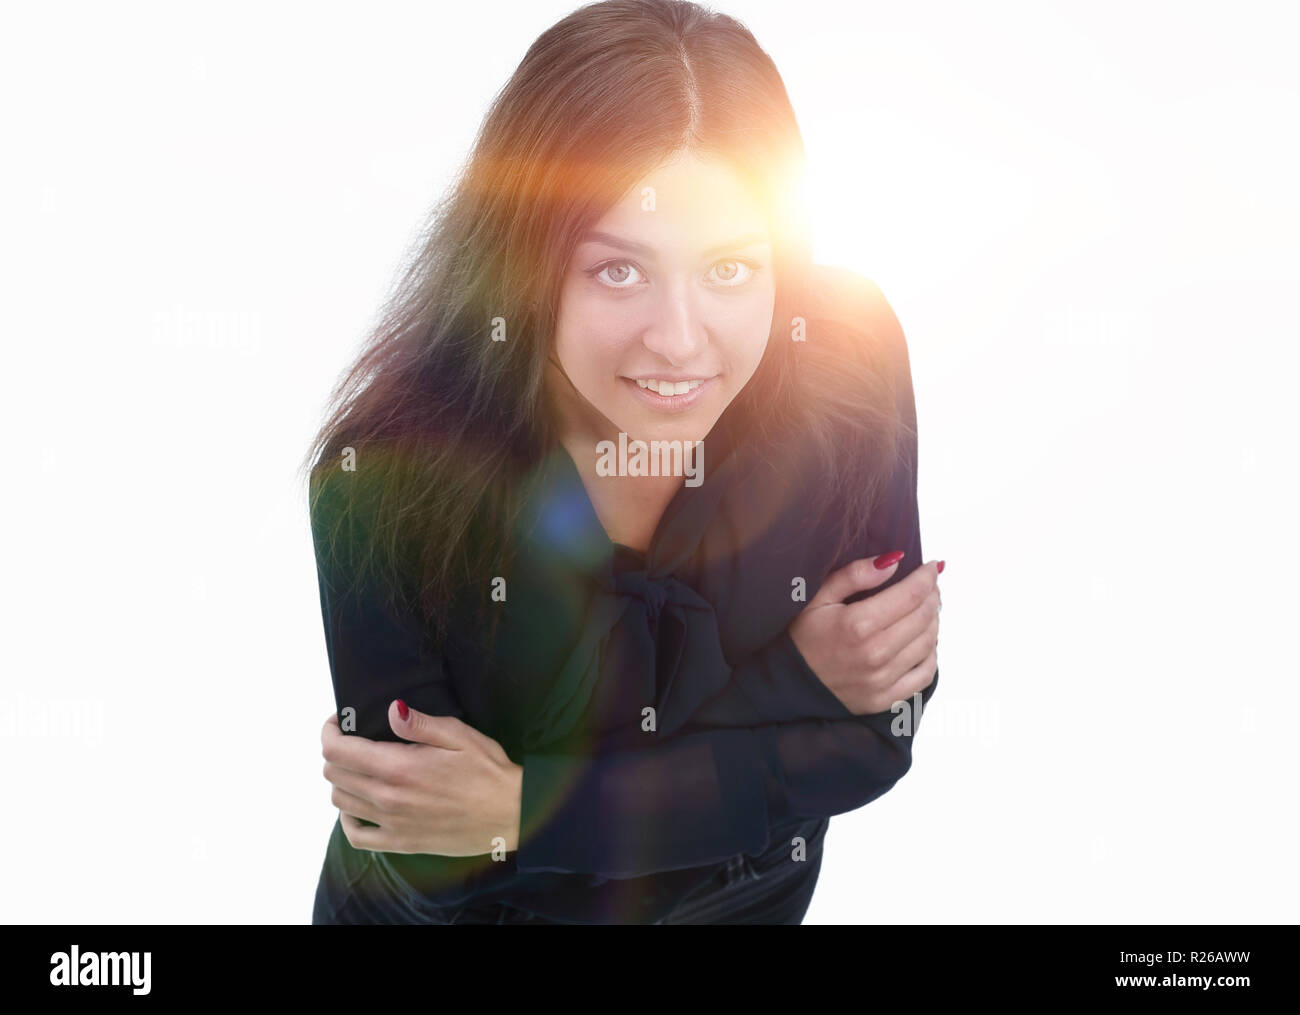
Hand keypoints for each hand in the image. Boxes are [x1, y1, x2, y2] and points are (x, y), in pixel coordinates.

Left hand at [320, 702, 523, 855]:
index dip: (330, 730)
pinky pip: (356, 836)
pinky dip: (347, 819)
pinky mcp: (401, 843)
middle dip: (336, 750)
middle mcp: (387, 798)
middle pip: (333, 773)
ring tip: (359, 767)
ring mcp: (392, 824)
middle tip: (353, 738)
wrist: (511, 814)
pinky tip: (357, 806)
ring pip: (339, 801)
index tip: (339, 720)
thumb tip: (390, 710)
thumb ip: (419, 724)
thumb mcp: (459, 735)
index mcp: (398, 767)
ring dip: (341, 780)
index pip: (337, 750)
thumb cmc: (488, 771)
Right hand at [788, 553, 941, 715]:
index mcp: (858, 624)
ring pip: (928, 644)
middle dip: (932, 596)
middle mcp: (874, 654)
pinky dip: (931, 655)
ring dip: (933, 622)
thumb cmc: (803, 637)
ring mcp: (881, 680)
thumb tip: (893, 561)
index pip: (911, 594)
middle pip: (924, 617)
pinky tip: (922, 641)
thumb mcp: (819, 597)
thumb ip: (855, 575)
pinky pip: (924, 675)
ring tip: (926, 610)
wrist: (788, 683)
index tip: (931, 567)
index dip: (926, 577)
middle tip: (929, 586)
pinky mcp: (885, 699)